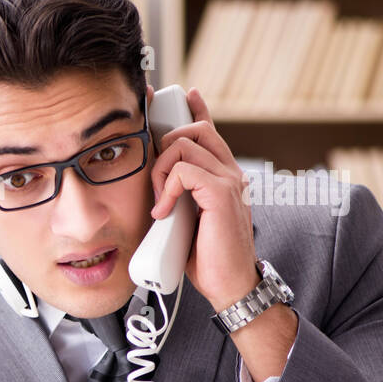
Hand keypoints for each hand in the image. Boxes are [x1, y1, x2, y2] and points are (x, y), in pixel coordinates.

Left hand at [147, 85, 259, 310]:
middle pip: (195, 129)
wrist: (230, 286)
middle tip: (154, 181)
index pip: (209, 130)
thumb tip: (152, 192)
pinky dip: (167, 188)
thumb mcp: (185, 220)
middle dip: (164, 143)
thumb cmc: (207, 259)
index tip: (179, 95)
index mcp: (223, 176)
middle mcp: (230, 173)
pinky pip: (185, 170)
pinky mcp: (221, 193)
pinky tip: (164, 212)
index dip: (194, 108)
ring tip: (160, 202)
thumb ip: (176, 198)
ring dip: (160, 170)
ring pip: (185, 145)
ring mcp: (229, 181)